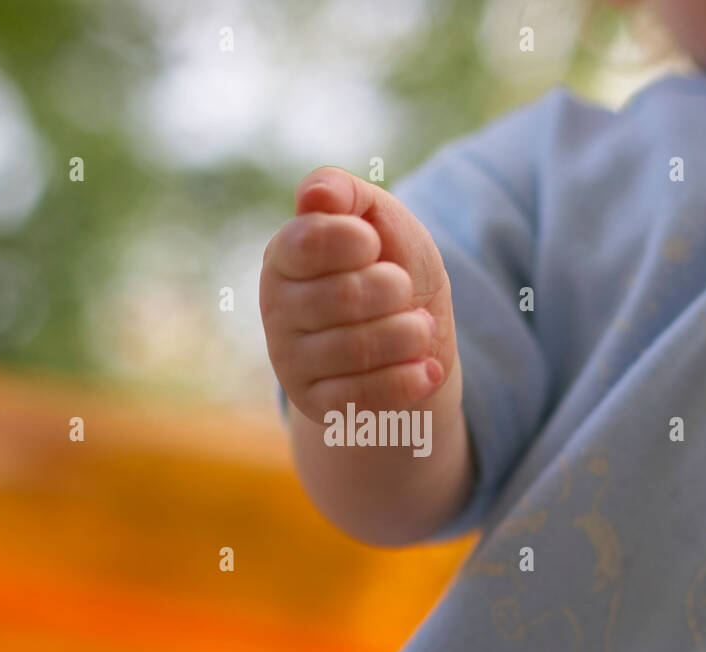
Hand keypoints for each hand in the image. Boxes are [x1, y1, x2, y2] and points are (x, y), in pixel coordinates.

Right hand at [260, 166, 456, 423]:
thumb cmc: (390, 266)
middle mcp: (277, 309)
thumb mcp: (379, 218)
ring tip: (420, 327)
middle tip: (403, 288)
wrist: (409, 338)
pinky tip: (428, 367)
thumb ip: (347, 195)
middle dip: (394, 289)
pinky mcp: (317, 404)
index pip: (312, 242)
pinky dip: (408, 379)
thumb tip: (313, 195)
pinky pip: (364, 396)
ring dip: (409, 334)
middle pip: (345, 297)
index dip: (357, 240)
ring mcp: (292, 361)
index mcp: (284, 255)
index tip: (374, 244)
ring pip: (359, 349)